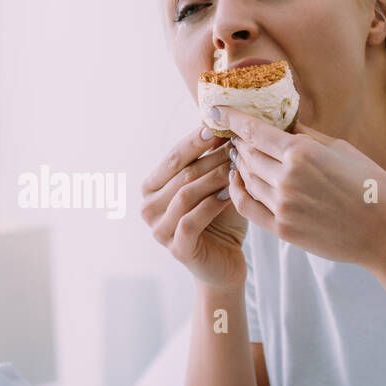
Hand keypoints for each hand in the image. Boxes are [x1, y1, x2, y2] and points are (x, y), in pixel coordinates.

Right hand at [140, 126, 247, 289]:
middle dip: (210, 158)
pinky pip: (191, 221)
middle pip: (181, 175)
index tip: (219, 126)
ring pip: (185, 195)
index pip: (173, 157)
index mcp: (151, 188)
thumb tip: (224, 122)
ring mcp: (158, 230)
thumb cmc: (220, 219)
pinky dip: (212, 206)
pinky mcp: (175, 248)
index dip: (196, 141)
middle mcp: (148, 208)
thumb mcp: (215, 184)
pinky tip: (231, 197)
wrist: (224, 263)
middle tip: (237, 146)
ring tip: (237, 169)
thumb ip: (213, 159)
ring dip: (213, 179)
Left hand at [216, 105, 385, 270]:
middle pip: (246, 153)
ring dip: (238, 164)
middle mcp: (286, 178)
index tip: (217, 110)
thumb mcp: (342, 150)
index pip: (254, 130)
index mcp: (302, 153)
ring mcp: (282, 206)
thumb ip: (307, 136)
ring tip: (239, 156)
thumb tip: (284, 121)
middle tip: (234, 135)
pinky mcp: (282, 228)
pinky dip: (237, 191)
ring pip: (244, 178)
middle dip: (238, 142)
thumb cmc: (371, 185)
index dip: (231, 118)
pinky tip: (237, 181)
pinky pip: (246, 206)